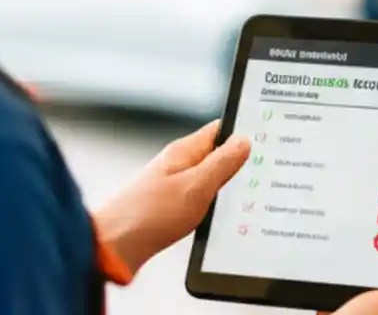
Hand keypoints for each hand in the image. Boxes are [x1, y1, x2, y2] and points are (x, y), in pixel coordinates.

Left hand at [93, 120, 249, 273]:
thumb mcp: (195, 187)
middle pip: (214, 154)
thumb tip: (243, 141)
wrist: (113, 247)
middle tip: (263, 167)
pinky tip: (219, 213)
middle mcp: (177, 164)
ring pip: (207, 177)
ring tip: (246, 190)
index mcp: (183, 151)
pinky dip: (212, 201)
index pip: (219, 129)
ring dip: (225, 183)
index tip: (264, 133)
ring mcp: (171, 185)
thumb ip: (221, 164)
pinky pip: (198, 196)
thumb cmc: (148, 216)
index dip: (242, 129)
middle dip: (237, 159)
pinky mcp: (168, 206)